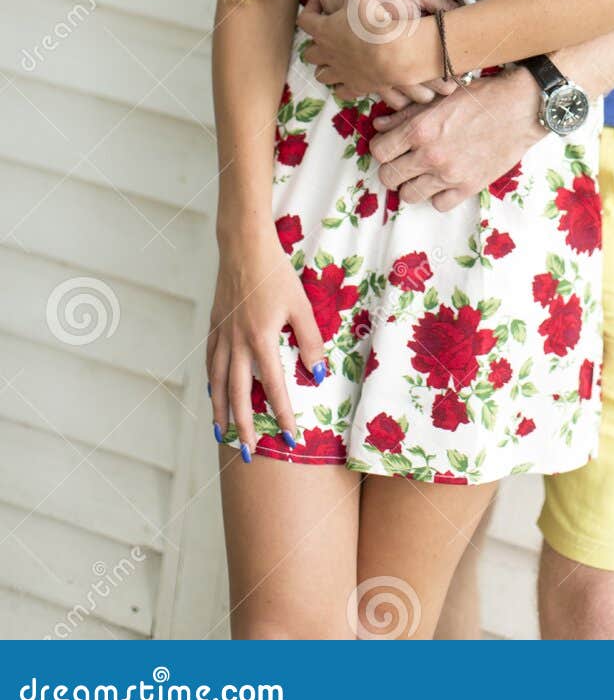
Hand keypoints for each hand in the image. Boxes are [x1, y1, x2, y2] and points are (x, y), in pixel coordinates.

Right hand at [206, 225, 327, 456]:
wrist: (244, 246)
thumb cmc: (277, 273)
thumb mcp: (301, 306)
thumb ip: (310, 341)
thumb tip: (318, 375)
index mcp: (261, 340)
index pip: (273, 388)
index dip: (283, 415)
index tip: (290, 438)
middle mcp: (237, 343)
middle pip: (238, 394)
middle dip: (244, 427)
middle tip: (248, 453)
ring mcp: (222, 335)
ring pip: (217, 382)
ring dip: (220, 411)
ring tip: (222, 434)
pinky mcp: (214, 325)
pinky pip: (210, 361)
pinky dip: (211, 381)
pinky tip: (212, 392)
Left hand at [297, 0, 457, 107]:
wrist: (395, 54)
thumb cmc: (375, 21)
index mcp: (324, 30)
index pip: (305, 19)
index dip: (310, 8)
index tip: (320, 1)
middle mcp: (327, 54)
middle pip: (310, 52)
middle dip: (316, 43)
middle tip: (328, 32)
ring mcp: (341, 72)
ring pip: (323, 74)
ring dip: (326, 66)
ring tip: (336, 57)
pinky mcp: (357, 87)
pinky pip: (342, 90)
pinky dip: (343, 85)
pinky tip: (351, 77)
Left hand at [370, 67, 543, 209]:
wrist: (521, 109)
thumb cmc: (482, 97)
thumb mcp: (441, 98)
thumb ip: (407, 114)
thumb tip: (380, 125)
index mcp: (420, 129)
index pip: (378, 151)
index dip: (381, 148)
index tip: (390, 146)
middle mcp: (430, 155)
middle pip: (388, 177)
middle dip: (392, 169)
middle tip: (403, 161)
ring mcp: (449, 174)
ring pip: (409, 196)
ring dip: (412, 184)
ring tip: (422, 172)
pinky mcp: (468, 187)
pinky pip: (438, 205)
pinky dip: (438, 195)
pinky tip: (444, 180)